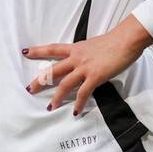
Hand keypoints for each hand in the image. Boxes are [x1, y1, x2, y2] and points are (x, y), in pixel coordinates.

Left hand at [22, 16, 152, 114]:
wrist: (126, 40)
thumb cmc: (115, 41)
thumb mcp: (95, 45)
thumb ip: (88, 54)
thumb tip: (89, 60)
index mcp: (76, 48)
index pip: (53, 49)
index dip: (39, 50)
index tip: (26, 52)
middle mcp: (77, 58)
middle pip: (53, 70)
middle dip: (40, 80)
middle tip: (29, 88)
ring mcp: (85, 67)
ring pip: (65, 84)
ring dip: (57, 97)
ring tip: (50, 107)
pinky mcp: (95, 76)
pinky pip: (84, 93)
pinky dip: (79, 103)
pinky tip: (75, 111)